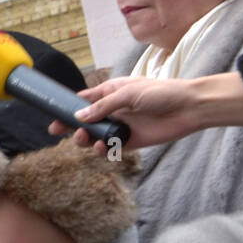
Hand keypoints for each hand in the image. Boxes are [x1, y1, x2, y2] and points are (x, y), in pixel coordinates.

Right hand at [48, 73, 242, 152]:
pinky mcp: (130, 142)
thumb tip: (78, 117)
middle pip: (84, 120)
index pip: (82, 100)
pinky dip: (103, 150)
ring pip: (94, 136)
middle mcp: (112, 110)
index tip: (53, 115)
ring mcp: (120, 126)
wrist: (189, 108)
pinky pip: (110, 148)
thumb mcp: (128, 94)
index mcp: (109, 92)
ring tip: (84, 140)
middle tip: (59, 131)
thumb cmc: (161, 93)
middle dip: (70, 126)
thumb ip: (102, 106)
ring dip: (85, 139)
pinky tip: (104, 148)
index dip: (66, 107)